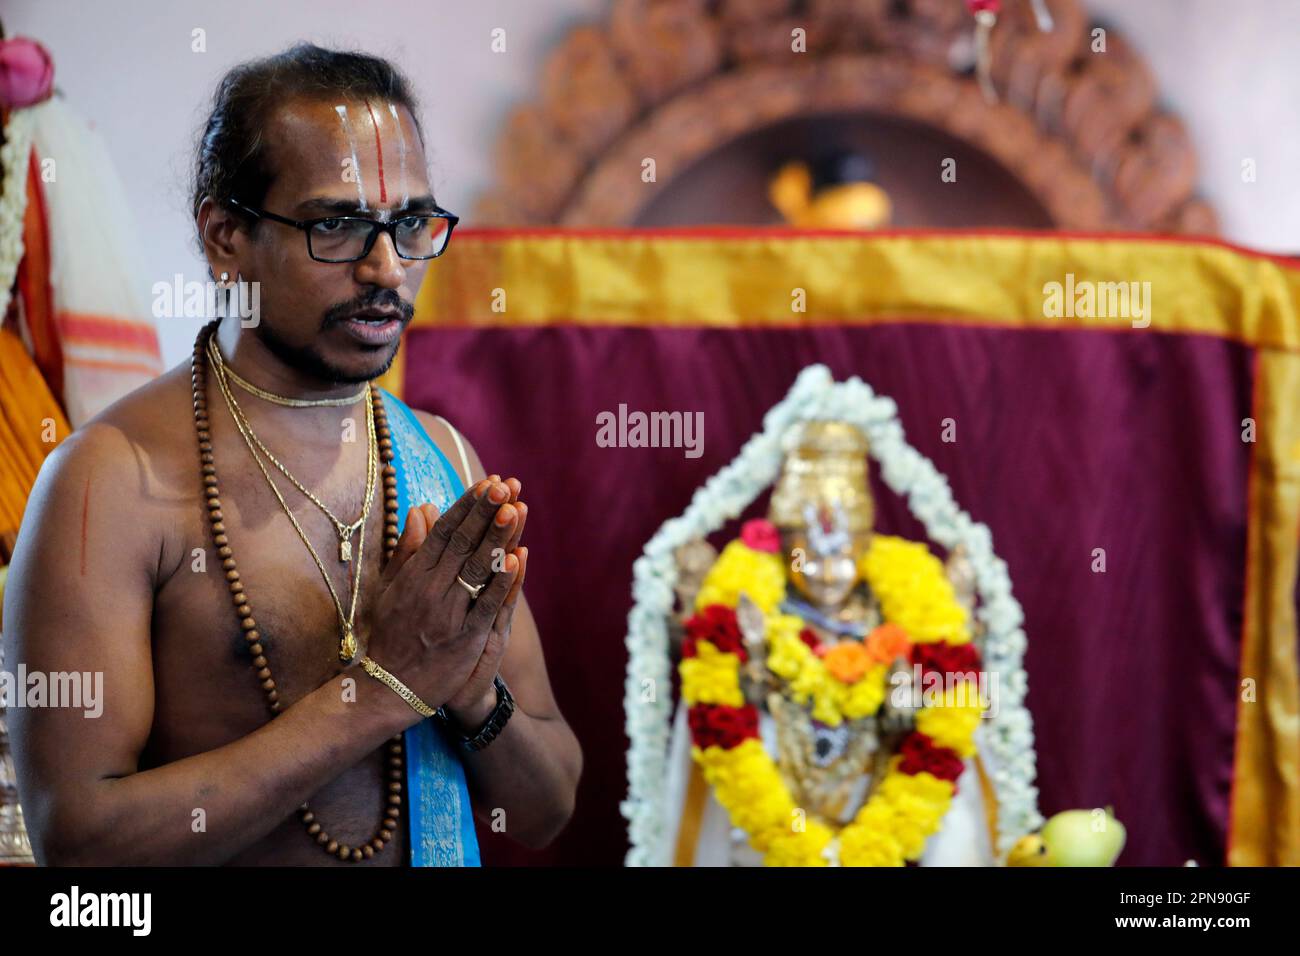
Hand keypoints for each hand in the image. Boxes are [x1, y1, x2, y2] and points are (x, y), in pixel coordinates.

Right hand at [364, 476, 522, 725]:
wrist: (388, 689)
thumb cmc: (391, 634)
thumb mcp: (390, 588)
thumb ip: (408, 549)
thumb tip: (421, 508)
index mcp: (414, 575)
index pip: (444, 531)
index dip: (466, 506)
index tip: (486, 483)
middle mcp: (430, 590)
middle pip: (462, 543)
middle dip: (484, 512)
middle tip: (505, 485)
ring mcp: (448, 614)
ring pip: (476, 569)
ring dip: (496, 538)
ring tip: (514, 509)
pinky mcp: (464, 639)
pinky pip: (485, 605)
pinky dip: (501, 582)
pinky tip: (517, 559)